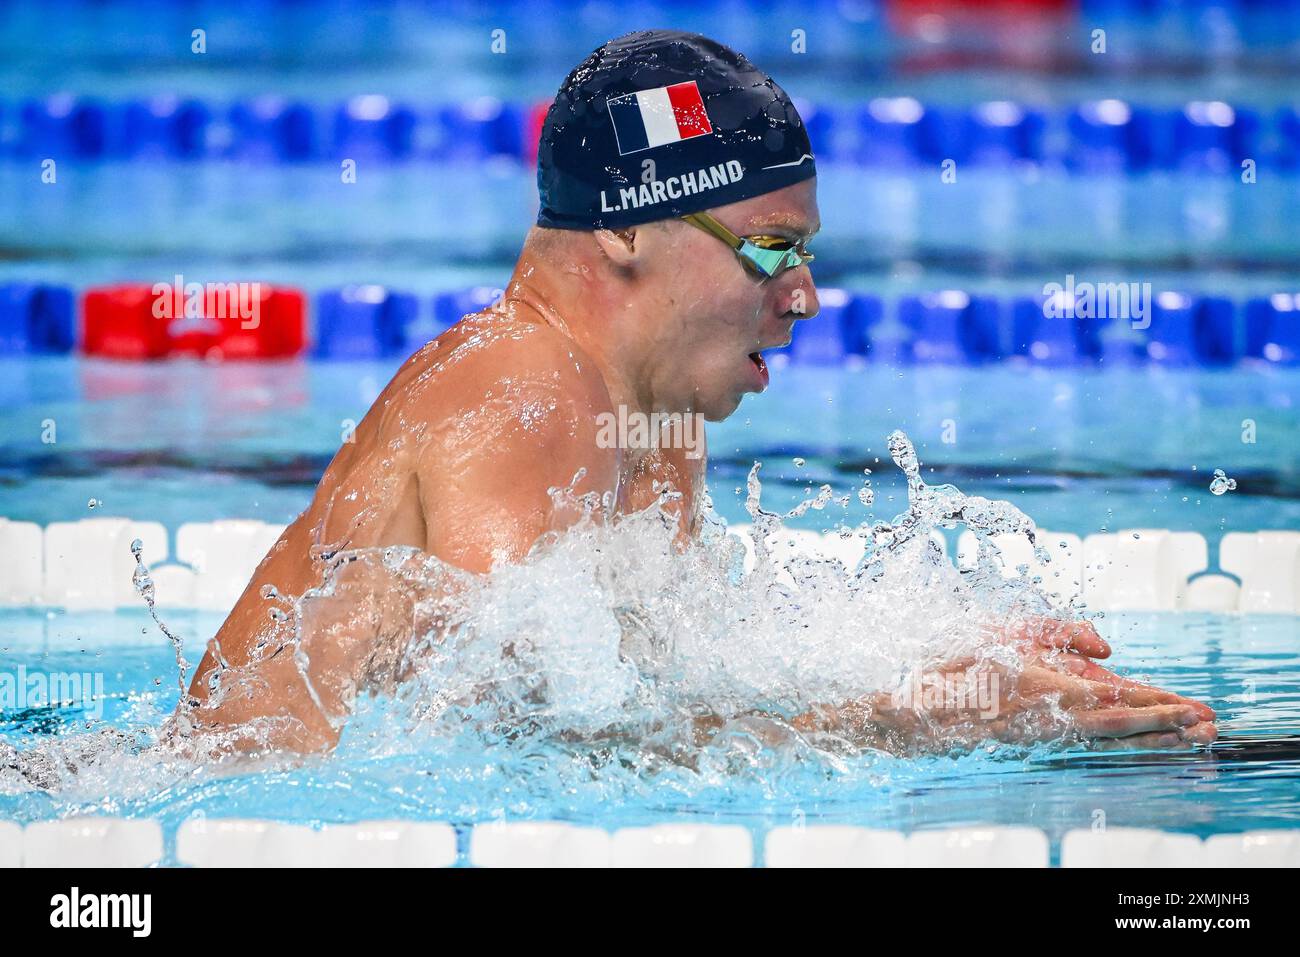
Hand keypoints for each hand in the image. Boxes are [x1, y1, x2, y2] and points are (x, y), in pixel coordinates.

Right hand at [795, 616, 1217, 752]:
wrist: (911, 709)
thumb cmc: (952, 663)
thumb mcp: (1002, 628)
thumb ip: (1057, 629)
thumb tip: (1108, 646)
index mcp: (1037, 684)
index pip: (1108, 698)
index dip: (1151, 703)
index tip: (1187, 705)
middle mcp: (1044, 716)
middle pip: (1117, 726)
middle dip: (1164, 725)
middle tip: (1206, 725)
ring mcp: (1038, 734)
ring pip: (1105, 740)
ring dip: (1149, 739)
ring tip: (1188, 738)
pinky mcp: (1033, 741)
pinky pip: (1085, 743)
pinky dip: (1119, 744)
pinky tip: (1139, 742)